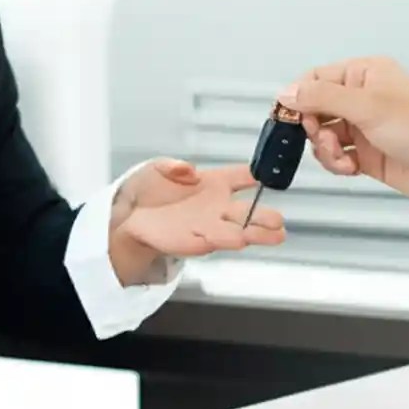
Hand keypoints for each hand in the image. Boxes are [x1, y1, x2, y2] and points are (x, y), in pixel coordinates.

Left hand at [108, 159, 284, 285]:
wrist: (129, 218)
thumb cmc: (147, 192)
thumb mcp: (157, 168)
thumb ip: (172, 166)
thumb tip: (187, 169)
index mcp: (214, 184)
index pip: (242, 177)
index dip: (257, 176)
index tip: (268, 176)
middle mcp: (217, 208)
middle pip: (249, 212)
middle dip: (265, 217)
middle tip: (279, 220)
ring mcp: (208, 226)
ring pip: (238, 231)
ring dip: (254, 233)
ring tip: (273, 236)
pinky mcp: (193, 242)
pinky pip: (211, 241)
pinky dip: (224, 239)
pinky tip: (239, 239)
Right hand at [280, 57, 408, 235]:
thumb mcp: (368, 107)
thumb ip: (323, 97)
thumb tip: (289, 91)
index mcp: (366, 74)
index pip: (317, 78)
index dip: (301, 97)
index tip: (291, 116)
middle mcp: (364, 98)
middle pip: (316, 109)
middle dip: (313, 128)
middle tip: (322, 138)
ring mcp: (366, 127)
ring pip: (323, 136)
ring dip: (325, 150)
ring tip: (341, 157)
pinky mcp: (368, 154)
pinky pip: (337, 157)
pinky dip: (337, 164)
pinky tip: (350, 167)